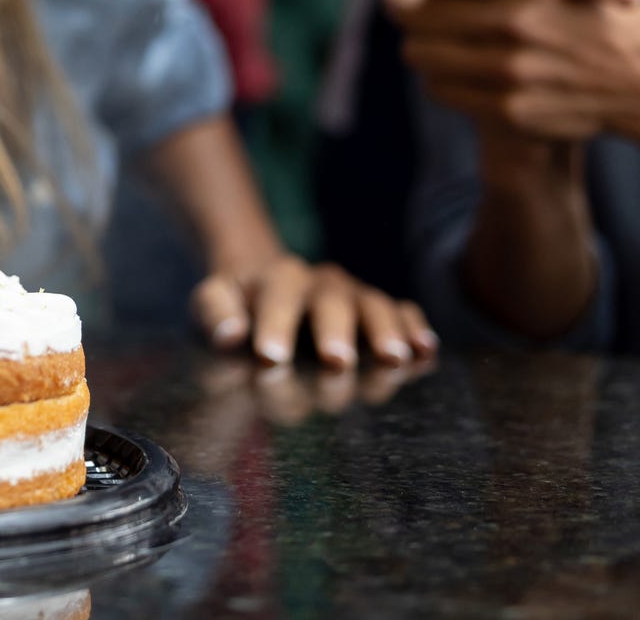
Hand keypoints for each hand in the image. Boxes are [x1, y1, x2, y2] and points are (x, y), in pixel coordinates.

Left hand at [191, 254, 435, 368]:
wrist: (267, 287)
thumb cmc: (237, 305)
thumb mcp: (213, 300)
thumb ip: (214, 314)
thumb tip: (229, 335)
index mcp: (278, 278)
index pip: (278, 298)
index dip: (274, 325)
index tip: (268, 358)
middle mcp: (323, 284)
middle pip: (333, 303)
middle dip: (335, 332)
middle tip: (335, 362)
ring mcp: (356, 298)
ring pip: (375, 309)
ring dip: (386, 333)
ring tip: (394, 359)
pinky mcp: (380, 315)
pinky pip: (404, 315)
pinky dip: (416, 331)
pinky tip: (425, 351)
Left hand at [342, 0, 639, 144]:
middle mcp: (512, 21)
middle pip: (409, 12)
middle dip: (404, 5)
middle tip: (414, 2)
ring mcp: (510, 69)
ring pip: (417, 54)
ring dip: (422, 43)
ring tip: (450, 35)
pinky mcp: (508, 109)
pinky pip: (439, 89)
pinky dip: (442, 77)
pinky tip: (469, 67)